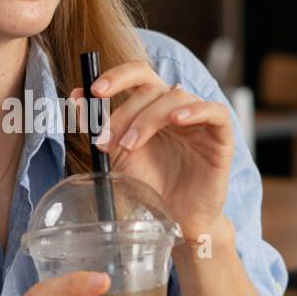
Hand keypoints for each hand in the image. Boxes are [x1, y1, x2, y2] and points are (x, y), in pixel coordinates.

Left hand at [70, 60, 234, 240]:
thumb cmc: (150, 186)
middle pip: (151, 88)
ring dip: (147, 119)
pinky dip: (195, 111)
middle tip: (106, 140)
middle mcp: (175, 108)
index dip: (117, 76)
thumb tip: (76, 96)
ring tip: (130, 147)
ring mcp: (199, 121)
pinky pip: (214, 112)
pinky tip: (177, 121)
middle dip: (123, 113)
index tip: (94, 91)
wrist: (175, 220)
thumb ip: (99, 126)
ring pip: (175, 98)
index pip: (138, 75)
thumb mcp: (116, 155)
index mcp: (152, 106)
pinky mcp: (221, 137)